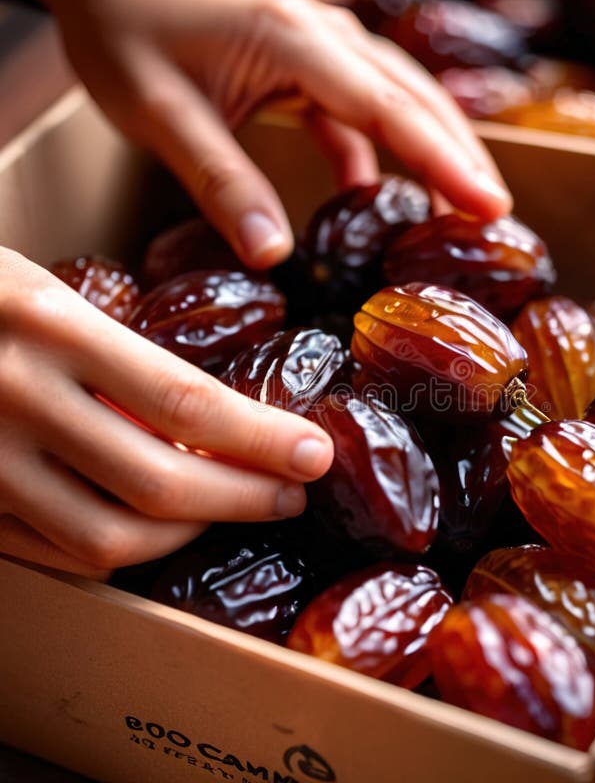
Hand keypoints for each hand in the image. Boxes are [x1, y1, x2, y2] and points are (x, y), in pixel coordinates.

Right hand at [0, 248, 333, 575]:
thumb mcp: (49, 293)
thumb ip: (122, 356)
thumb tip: (215, 417)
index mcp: (47, 324)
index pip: (186, 402)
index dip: (262, 439)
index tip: (314, 454)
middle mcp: (12, 397)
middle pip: (158, 482)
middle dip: (242, 498)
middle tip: (291, 495)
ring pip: (108, 537)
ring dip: (187, 534)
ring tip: (232, 510)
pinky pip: (54, 552)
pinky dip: (119, 549)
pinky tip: (156, 528)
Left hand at [31, 0, 511, 268]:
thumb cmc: (123, 30)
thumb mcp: (163, 114)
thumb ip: (222, 183)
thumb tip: (274, 257)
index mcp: (296, 45)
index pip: (392, 110)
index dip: (446, 162)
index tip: (490, 208)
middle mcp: (322, 37)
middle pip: (416, 98)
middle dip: (461, 157)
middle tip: (496, 217)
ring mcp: (317, 44)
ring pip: (398, 98)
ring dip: (432, 151)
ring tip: (457, 206)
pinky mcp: (303, 59)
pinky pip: (359, 106)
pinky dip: (377, 149)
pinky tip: (372, 192)